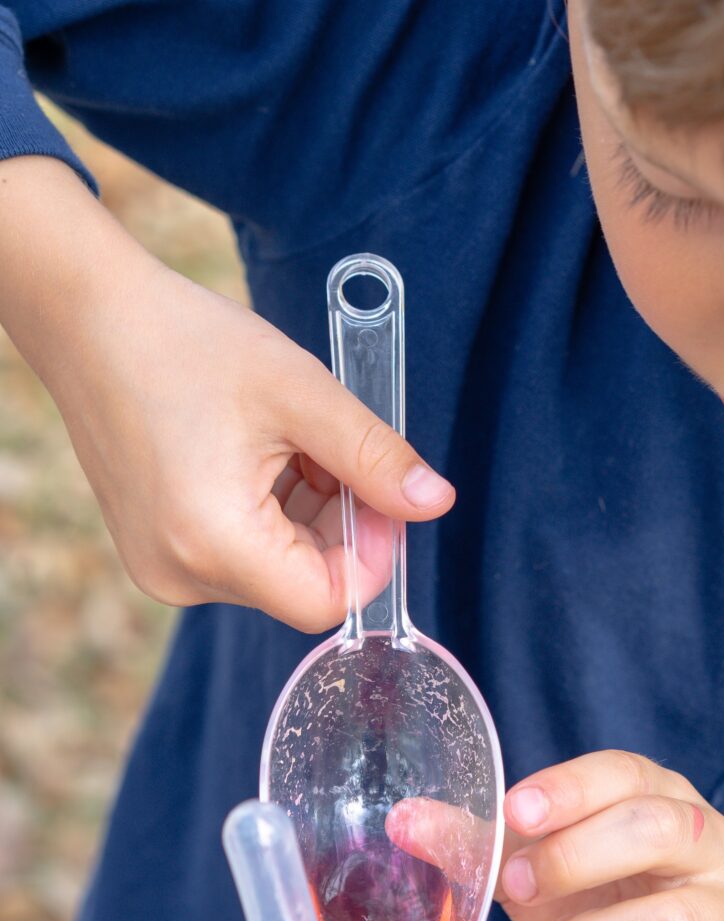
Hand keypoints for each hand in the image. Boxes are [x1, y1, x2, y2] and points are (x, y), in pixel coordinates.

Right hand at [0, 158, 453, 629]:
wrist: (90, 319)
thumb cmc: (188, 345)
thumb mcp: (301, 394)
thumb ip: (375, 458)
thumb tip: (435, 503)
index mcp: (213, 544)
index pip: (326, 601)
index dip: (371, 551)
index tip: (380, 490)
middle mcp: (179, 575)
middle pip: (303, 585)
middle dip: (340, 522)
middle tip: (334, 447)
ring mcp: (161, 567)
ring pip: (277, 568)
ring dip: (307, 512)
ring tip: (289, 440)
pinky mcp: (156, 549)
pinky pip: (239, 553)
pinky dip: (270, 511)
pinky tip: (259, 451)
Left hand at [496, 752, 723, 920]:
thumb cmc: (612, 906)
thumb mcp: (549, 867)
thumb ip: (484, 844)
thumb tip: (401, 820)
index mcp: (665, 800)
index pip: (627, 774)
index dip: (569, 790)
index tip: (515, 814)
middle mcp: (712, 848)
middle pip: (660, 829)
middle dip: (575, 858)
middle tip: (519, 889)